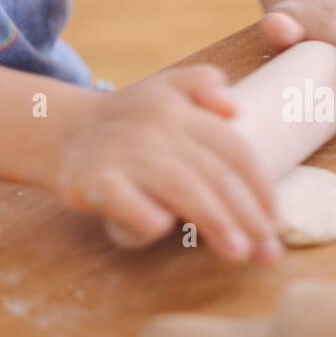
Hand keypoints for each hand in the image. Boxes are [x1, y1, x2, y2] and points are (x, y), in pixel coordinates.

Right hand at [49, 64, 282, 263]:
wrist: (59, 129)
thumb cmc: (128, 118)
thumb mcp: (166, 87)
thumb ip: (204, 84)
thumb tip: (234, 108)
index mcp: (179, 109)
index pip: (233, 148)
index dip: (260, 186)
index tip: (276, 220)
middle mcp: (156, 127)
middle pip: (215, 173)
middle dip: (248, 216)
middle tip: (269, 252)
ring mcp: (125, 153)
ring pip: (181, 187)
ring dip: (215, 221)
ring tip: (239, 253)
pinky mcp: (94, 178)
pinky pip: (125, 199)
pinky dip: (144, 214)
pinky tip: (164, 230)